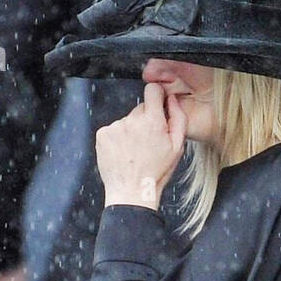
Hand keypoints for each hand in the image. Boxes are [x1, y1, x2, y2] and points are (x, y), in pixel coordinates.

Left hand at [95, 82, 186, 209]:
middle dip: (145, 120)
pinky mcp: (102, 134)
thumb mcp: (177, 146)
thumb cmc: (156, 172)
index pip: (152, 89)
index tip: (157, 104)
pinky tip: (123, 152)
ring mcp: (115, 127)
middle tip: (147, 142)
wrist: (131, 191)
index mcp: (152, 121)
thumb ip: (178, 118)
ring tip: (134, 151)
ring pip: (126, 120)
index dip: (157, 96)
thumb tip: (172, 99)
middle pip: (140, 108)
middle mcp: (132, 120)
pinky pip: (113, 129)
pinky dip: (117, 138)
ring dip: (130, 131)